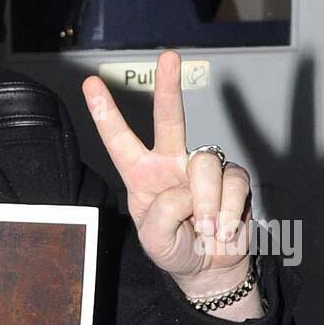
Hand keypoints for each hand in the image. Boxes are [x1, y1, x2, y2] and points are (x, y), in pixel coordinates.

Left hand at [82, 50, 255, 300]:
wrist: (209, 267)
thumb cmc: (175, 249)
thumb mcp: (154, 239)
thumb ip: (163, 215)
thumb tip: (187, 191)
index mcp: (141, 176)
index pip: (119, 141)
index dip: (105, 113)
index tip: (91, 85)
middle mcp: (171, 164)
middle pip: (170, 119)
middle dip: (168, 88)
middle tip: (168, 57)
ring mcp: (201, 168)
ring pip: (205, 165)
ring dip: (206, 204)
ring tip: (205, 228)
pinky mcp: (232, 177)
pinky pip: (232, 184)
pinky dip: (227, 211)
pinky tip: (222, 227)